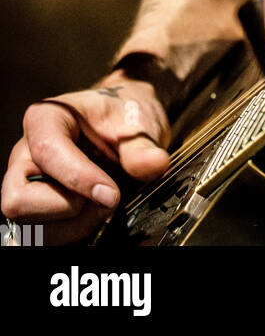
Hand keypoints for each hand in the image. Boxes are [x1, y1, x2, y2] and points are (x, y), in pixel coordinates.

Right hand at [1, 75, 170, 244]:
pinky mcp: (37, 211)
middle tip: (104, 196)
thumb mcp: (139, 120)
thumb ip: (143, 145)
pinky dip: (72, 236)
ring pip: (29, 228)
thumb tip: (154, 163)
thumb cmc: (124, 115)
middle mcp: (26, 155)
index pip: (46, 151)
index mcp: (46, 118)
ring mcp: (28, 186)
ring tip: (104, 205)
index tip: (110, 192)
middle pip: (19, 200)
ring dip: (73, 226)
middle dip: (66, 208)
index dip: (77, 177)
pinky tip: (95, 216)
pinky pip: (42, 239)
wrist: (127, 124)